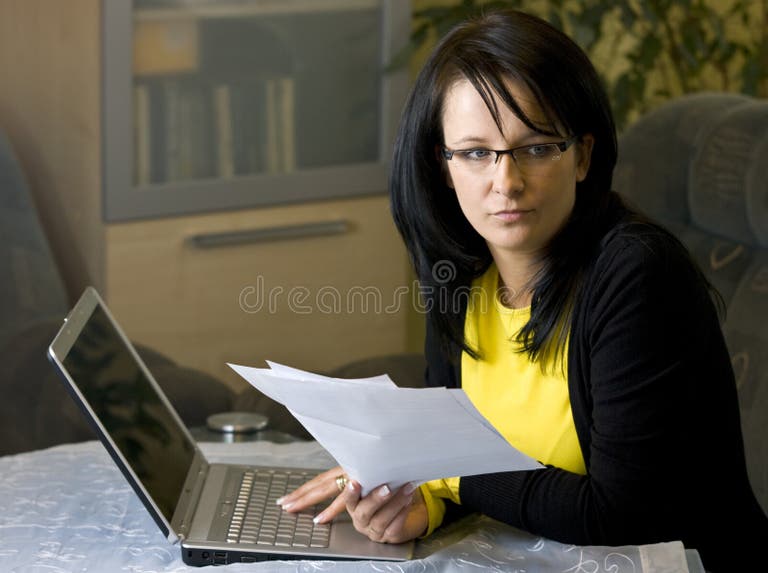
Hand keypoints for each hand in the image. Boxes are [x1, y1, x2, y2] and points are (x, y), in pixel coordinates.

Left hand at [277, 466, 427, 543]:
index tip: (289, 497)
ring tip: (294, 510)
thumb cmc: (392, 459)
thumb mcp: (374, 465)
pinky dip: (331, 510)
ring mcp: (355, 473)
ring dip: (309, 501)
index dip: (306, 488)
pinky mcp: (363, 481)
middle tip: (283, 504)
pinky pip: (344, 499)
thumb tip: (353, 481)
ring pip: (326, 489)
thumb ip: (361, 472)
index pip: (321, 478)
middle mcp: (348, 467)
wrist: (407, 451)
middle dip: (300, 494)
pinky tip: (321, 519)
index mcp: (348, 463)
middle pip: (319, 483)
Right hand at [341, 480, 427, 543]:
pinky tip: (408, 502)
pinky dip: (402, 513)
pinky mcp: (389, 537)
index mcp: (354, 506)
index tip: (355, 482)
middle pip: (364, 512)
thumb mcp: (377, 483)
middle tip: (387, 488)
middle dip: (375, 499)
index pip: (349, 500)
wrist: (405, 510)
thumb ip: (371, 476)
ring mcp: (374, 530)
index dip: (350, 493)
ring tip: (406, 490)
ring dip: (395, 503)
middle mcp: (361, 520)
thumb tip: (374, 460)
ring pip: (381, 520)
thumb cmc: (388, 493)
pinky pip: (394, 527)